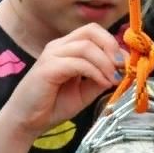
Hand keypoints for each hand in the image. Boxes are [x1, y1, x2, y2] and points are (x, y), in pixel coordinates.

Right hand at [0, 24, 120, 137]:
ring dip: (105, 62)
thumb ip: (100, 78)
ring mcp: (52, 55)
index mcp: (67, 48)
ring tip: (113, 79)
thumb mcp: (84, 91)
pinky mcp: (48, 68)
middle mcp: (59, 46)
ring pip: (87, 46)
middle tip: (122, 66)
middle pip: (91, 31)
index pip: (93, 32)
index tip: (127, 63)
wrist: (27, 121)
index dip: (113, 43)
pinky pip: (78, 63)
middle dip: (112, 46)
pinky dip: (95, 72)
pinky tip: (102, 83)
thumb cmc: (52, 105)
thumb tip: (121, 71)